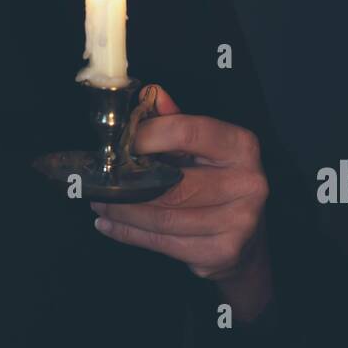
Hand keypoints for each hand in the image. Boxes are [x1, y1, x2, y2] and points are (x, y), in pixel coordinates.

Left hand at [91, 84, 273, 320]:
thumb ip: (177, 120)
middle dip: (127, 182)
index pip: (187, 132)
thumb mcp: (204, 147)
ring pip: (163, 217)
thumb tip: (149, 95)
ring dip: (122, 210)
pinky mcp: (221, 252)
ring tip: (100, 201)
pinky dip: (129, 233)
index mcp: (240, 146)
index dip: (147, 136)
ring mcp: (237, 221)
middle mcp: (246, 183)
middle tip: (99, 178)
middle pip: (172, 183)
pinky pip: (163, 242)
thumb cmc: (220, 182)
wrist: (248, 239)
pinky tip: (110, 223)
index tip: (119, 143)